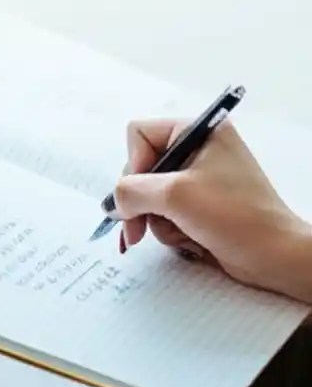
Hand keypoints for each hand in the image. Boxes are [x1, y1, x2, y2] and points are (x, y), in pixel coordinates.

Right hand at [112, 117, 311, 302]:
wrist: (274, 255)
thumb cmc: (234, 215)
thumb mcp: (175, 195)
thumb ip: (130, 191)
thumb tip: (112, 204)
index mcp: (198, 132)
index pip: (139, 134)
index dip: (134, 164)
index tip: (145, 191)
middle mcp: (197, 150)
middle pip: (139, 168)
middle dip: (140, 201)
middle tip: (137, 228)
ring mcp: (198, 179)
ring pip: (148, 195)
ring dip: (155, 219)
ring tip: (178, 233)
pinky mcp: (199, 205)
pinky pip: (163, 212)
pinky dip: (168, 228)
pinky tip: (187, 238)